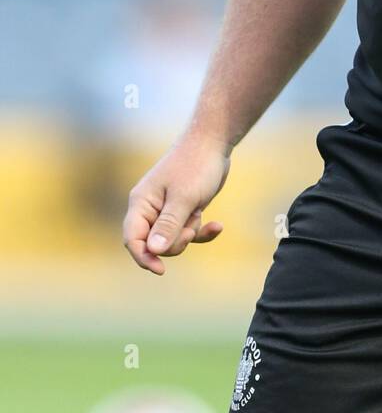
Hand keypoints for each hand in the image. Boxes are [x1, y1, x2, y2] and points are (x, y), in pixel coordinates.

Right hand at [123, 132, 230, 274]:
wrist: (213, 142)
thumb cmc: (196, 166)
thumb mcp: (184, 198)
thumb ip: (168, 226)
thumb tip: (152, 251)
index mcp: (141, 203)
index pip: (132, 239)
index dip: (143, 257)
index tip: (160, 270)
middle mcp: (150, 208)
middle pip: (154, 244)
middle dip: (174, 242)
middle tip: (190, 227)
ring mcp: (167, 209)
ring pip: (173, 239)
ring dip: (190, 234)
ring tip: (200, 213)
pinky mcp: (184, 209)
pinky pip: (189, 231)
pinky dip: (202, 231)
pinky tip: (218, 226)